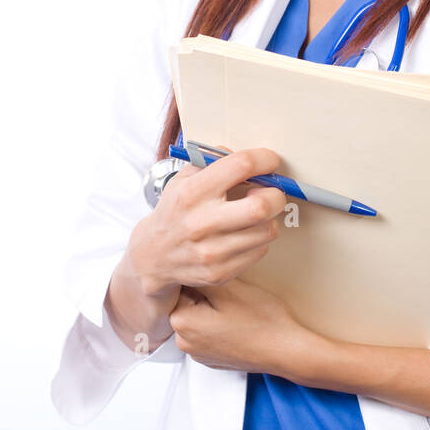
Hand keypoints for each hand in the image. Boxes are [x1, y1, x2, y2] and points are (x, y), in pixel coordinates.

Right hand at [106, 146, 287, 349]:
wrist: (153, 256)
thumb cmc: (175, 211)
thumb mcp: (183, 179)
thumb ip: (213, 163)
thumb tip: (249, 157)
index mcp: (192, 192)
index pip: (240, 166)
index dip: (264, 159)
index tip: (270, 160)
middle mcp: (201, 222)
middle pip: (260, 206)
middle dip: (276, 195)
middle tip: (272, 192)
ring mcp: (211, 251)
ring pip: (267, 230)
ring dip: (270, 219)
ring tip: (257, 214)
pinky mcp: (220, 272)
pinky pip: (261, 250)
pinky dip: (260, 239)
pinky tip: (246, 233)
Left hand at [168, 279, 314, 374]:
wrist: (285, 351)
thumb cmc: (260, 319)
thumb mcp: (229, 288)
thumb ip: (200, 275)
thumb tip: (183, 265)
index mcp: (181, 321)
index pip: (179, 286)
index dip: (200, 275)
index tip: (216, 274)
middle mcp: (183, 341)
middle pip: (186, 303)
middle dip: (204, 292)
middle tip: (230, 289)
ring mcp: (197, 353)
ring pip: (197, 317)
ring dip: (211, 308)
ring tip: (236, 306)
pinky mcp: (210, 358)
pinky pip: (206, 333)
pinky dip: (217, 324)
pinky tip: (237, 320)